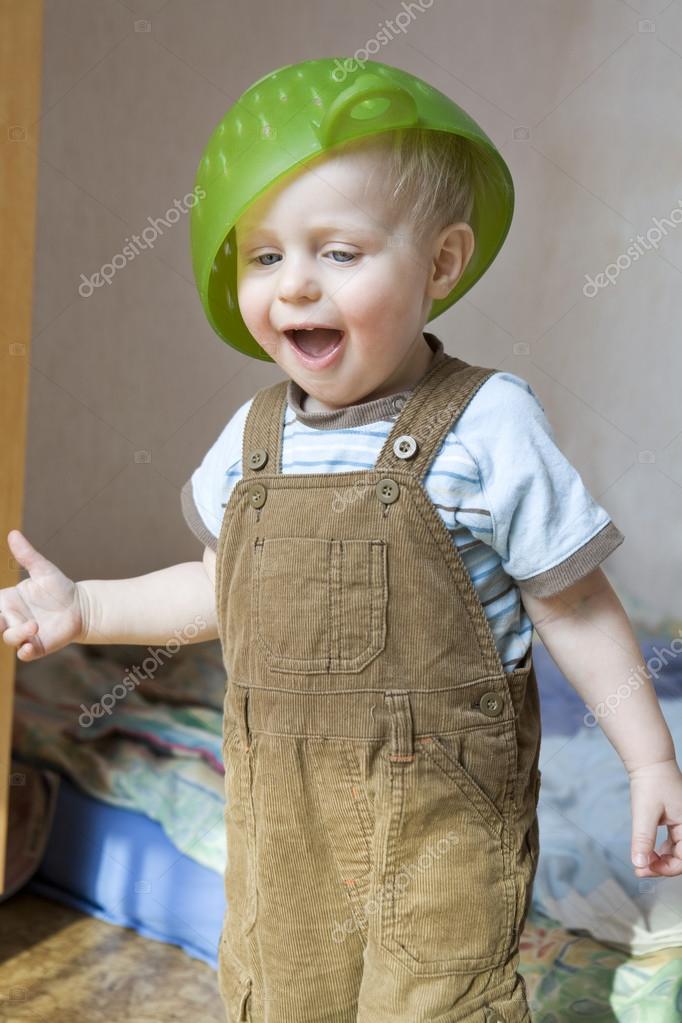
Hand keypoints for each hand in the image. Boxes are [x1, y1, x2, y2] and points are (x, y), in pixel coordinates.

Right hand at [0, 529, 86, 660]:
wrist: (81, 606)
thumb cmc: (58, 588)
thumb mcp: (42, 570)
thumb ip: (27, 555)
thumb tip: (13, 533)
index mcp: (6, 601)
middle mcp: (11, 619)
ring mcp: (23, 634)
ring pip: (10, 636)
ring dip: (17, 633)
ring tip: (34, 626)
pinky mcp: (37, 646)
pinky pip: (25, 653)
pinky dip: (24, 651)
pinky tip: (27, 648)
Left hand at [629, 758, 681, 875]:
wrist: (650, 762)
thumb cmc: (651, 783)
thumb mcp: (644, 813)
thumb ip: (642, 840)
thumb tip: (639, 865)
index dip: (665, 869)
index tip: (643, 870)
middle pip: (681, 858)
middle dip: (661, 867)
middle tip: (639, 871)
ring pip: (677, 851)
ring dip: (660, 860)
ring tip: (642, 863)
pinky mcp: (677, 821)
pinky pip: (673, 842)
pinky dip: (661, 850)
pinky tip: (648, 852)